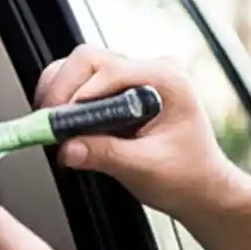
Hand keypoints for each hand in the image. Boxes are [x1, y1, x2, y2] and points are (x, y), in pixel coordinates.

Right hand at [34, 44, 244, 218]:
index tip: (56, 122)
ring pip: (82, 68)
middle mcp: (151, 71)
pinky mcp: (123, 91)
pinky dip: (68, 102)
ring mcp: (137, 78)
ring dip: (61, 95)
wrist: (201, 189)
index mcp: (167, 80)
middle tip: (48, 126)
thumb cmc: (187, 177)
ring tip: (54, 128)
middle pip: (89, 60)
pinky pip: (86, 84)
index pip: (109, 69)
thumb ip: (105, 155)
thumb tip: (66, 148)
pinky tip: (65, 127)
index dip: (77, 94)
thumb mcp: (146, 169)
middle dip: (62, 91)